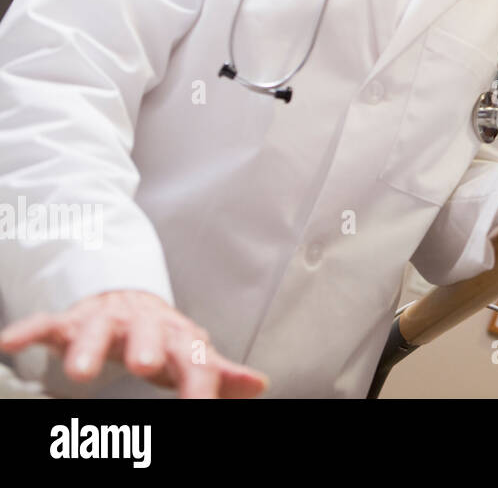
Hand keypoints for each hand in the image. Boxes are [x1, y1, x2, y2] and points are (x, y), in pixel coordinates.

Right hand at [0, 289, 268, 397]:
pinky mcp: (70, 320)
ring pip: (95, 328)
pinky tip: (7, 344)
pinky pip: (47, 323)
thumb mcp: (192, 355)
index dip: (200, 385)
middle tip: (145, 365)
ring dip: (87, 348)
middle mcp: (144, 325)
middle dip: (145, 347)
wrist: (130, 300)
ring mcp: (106, 320)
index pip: (195, 360)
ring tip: (79, 372)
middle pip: (147, 332)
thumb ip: (220, 373)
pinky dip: (27, 331)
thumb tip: (258, 384)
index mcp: (178, 338)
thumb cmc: (164, 340)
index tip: (199, 410)